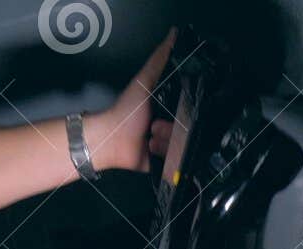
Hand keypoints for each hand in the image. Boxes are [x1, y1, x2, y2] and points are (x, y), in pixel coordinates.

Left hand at [86, 29, 176, 173]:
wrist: (112, 142)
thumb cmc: (126, 111)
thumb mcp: (144, 81)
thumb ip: (159, 60)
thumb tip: (173, 34)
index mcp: (168, 103)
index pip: (190, 103)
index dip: (189, 105)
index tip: (182, 108)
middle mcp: (171, 122)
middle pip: (189, 125)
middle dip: (175, 126)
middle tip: (155, 125)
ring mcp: (169, 142)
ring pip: (183, 143)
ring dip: (167, 140)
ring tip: (151, 138)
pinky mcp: (166, 160)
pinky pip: (179, 160)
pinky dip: (170, 156)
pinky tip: (156, 151)